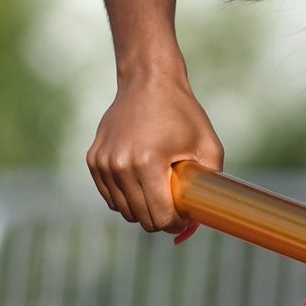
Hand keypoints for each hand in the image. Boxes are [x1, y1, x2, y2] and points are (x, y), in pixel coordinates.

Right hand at [87, 67, 224, 233]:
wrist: (148, 81)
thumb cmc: (182, 112)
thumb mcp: (208, 144)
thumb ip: (211, 181)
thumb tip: (205, 214)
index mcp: (148, 163)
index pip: (159, 216)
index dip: (176, 224)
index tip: (185, 218)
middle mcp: (120, 166)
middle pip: (140, 217)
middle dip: (160, 220)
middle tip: (175, 209)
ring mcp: (103, 163)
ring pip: (123, 210)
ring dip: (142, 209)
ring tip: (159, 192)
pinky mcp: (94, 160)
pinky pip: (110, 196)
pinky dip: (126, 197)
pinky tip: (142, 183)